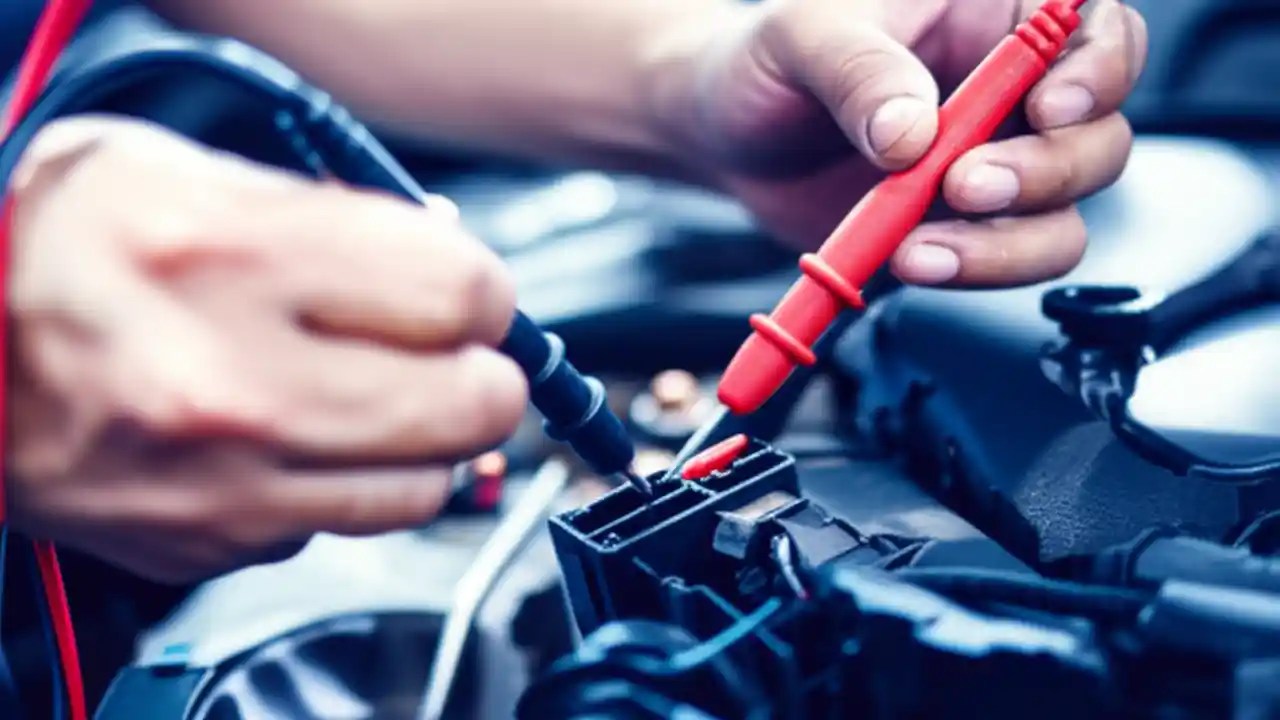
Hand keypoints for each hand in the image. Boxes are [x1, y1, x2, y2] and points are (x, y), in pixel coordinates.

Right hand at [7, 117, 526, 582]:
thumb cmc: (54, 249)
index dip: (481, 291)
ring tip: (374, 395)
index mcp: (233, 257)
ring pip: (430, 483)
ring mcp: (225, 478)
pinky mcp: (215, 541)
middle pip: (472, 404)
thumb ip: (333, 210)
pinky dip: (353, 484)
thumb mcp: (184, 170)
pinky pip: (350, 524)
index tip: (462, 292)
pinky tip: (308, 438)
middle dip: (480, 373)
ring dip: (423, 438)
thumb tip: (445, 246)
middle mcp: (231, 380)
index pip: (463, 293)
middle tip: (446, 353)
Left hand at [654, 0, 1146, 286]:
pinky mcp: (965, 227)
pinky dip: (974, 272)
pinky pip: (1010, 259)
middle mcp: (1010, 89)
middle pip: (1097, 132)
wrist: (722, 132)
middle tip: (961, 185)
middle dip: (1045, 170)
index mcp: (992, 10)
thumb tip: (910, 133)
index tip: (1050, 107)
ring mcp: (994, 162)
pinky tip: (912, 259)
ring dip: (1007, 242)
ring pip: (1064, 212)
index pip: (1094, 25)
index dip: (1099, 68)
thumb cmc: (766, 61)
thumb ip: (859, 72)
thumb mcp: (800, 39)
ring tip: (917, 248)